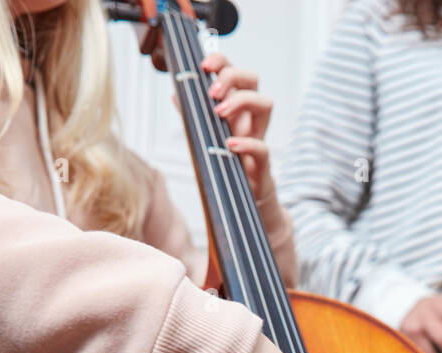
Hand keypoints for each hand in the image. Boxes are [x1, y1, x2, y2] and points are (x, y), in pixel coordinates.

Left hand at [202, 53, 274, 200]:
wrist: (239, 202)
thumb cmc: (223, 166)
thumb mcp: (203, 137)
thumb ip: (192, 116)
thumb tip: (175, 94)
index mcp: (234, 109)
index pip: (234, 73)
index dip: (222, 62)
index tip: (204, 65)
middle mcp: (248, 118)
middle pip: (253, 80)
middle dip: (232, 76)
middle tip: (212, 91)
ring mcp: (257, 138)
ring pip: (266, 104)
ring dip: (242, 101)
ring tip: (219, 113)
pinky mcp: (261, 163)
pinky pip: (262, 148)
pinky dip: (246, 143)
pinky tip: (228, 145)